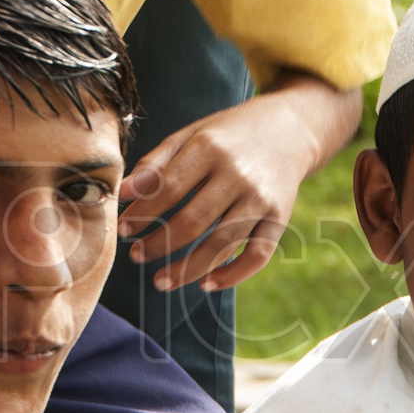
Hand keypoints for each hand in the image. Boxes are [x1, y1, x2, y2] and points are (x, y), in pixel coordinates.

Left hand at [117, 74, 360, 291]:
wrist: (290, 128)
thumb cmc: (229, 135)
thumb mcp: (192, 134)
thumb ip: (156, 162)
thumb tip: (122, 194)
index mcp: (210, 148)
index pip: (168, 188)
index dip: (141, 213)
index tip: (122, 230)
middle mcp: (238, 174)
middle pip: (192, 221)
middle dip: (159, 245)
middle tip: (137, 257)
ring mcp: (261, 198)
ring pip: (222, 244)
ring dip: (187, 269)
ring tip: (161, 281)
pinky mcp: (280, 217)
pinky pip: (258, 255)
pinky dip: (233, 275)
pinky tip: (206, 284)